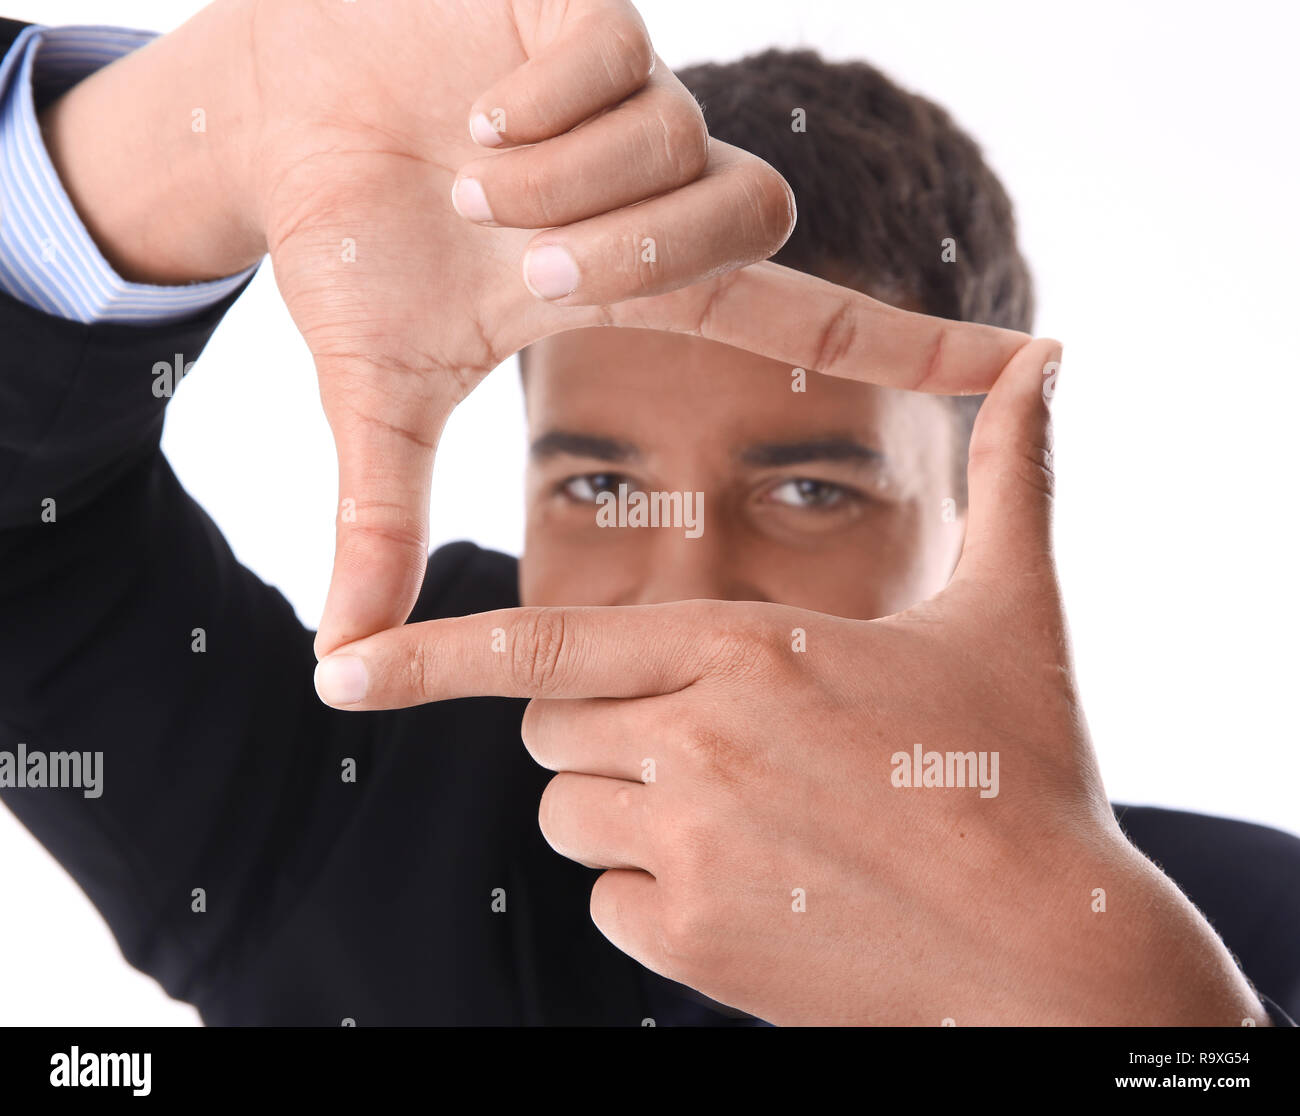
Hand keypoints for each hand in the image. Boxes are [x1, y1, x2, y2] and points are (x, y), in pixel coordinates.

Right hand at [39, 0, 1028, 656]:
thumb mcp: (377, 397)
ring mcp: (631, 103)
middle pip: (754, 214)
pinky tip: (475, 115)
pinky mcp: (588, 12)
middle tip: (519, 264)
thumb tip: (347, 658)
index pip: (813, 314)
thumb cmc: (345, 251)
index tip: (1036, 360)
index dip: (920, 343)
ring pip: (681, 141)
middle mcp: (658, 190)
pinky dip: (536, 107)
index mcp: (636, 283)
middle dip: (628, 251)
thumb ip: (382, 522)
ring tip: (466, 181)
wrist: (281, 124)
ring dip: (560, 185)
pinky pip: (617, 61)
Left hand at [315, 339, 1266, 1025]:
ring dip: (624, 806)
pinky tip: (752, 883)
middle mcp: (697, 745)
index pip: (546, 641)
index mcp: (748, 650)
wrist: (1056, 957)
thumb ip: (1012, 477)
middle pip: (552, 727)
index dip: (431, 654)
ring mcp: (690, 852)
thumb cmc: (1029, 775)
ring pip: (571, 815)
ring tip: (740, 807)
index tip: (340, 668)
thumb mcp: (1018, 612)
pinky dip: (657, 891)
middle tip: (699, 733)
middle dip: (598, 724)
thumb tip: (1051, 359)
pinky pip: (612, 902)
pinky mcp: (697, 944)